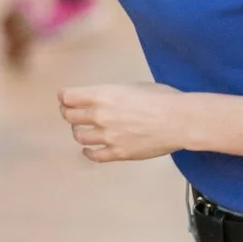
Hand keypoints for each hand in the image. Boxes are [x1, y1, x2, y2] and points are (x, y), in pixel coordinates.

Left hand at [58, 82, 181, 161]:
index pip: (68, 97)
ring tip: (82, 131)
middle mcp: (100, 115)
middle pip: (69, 117)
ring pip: (79, 137)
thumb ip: (113, 94)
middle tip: (70, 114)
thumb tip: (105, 100)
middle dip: (68, 114)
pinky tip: (88, 150)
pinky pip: (94, 155)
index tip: (64, 98)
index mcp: (103, 95)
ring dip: (78, 132)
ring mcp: (108, 136)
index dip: (63, 97)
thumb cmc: (162, 99)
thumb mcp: (133, 87)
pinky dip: (88, 152)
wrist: (178, 120)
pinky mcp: (118, 153)